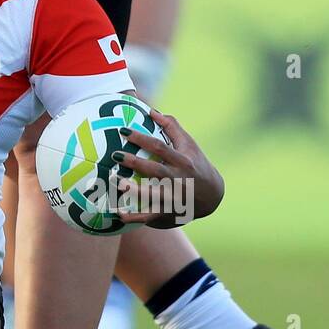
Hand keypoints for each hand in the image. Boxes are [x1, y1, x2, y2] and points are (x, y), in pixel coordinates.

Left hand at [114, 108, 224, 227]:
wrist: (212, 196)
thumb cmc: (195, 164)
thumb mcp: (189, 145)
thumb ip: (171, 127)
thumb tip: (151, 110)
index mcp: (182, 161)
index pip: (160, 147)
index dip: (142, 138)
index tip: (123, 131)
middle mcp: (178, 180)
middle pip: (155, 171)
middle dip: (135, 163)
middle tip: (116, 155)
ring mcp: (173, 198)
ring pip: (153, 196)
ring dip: (135, 191)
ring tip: (117, 184)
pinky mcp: (168, 213)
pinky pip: (149, 216)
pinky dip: (134, 217)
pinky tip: (118, 214)